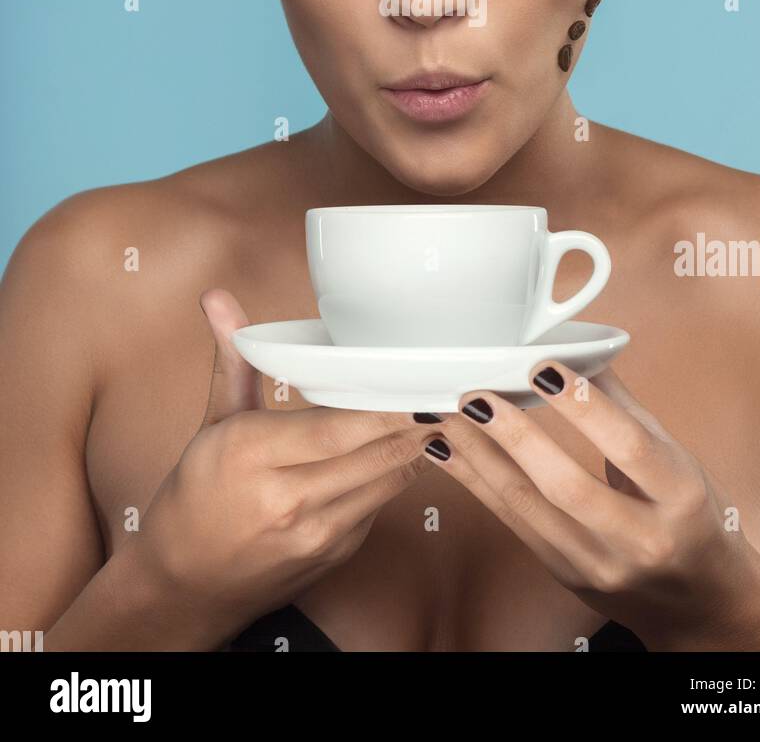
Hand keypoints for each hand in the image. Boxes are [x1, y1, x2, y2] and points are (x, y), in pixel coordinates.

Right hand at [126, 288, 433, 643]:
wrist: (185, 584)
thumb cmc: (197, 496)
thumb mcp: (213, 422)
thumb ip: (233, 359)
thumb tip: (218, 299)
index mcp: (250, 455)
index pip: (333, 429)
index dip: (384, 409)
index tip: (417, 382)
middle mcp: (286, 499)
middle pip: (373, 454)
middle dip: (416, 422)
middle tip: (450, 389)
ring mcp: (314, 533)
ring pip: (388, 481)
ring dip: (417, 447)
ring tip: (443, 411)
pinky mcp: (335, 553)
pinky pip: (380, 504)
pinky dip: (396, 473)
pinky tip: (409, 446)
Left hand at [420, 361, 759, 650]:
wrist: (702, 599)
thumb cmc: (691, 514)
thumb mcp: (677, 457)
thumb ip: (624, 407)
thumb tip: (577, 351)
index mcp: (679, 497)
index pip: (629, 446)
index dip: (583, 406)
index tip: (543, 368)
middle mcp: (641, 539)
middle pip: (569, 487)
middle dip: (516, 437)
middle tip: (477, 395)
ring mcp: (600, 565)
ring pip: (529, 509)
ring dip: (480, 458)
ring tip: (448, 416)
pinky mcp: (566, 575)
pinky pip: (514, 524)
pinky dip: (477, 483)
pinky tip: (449, 451)